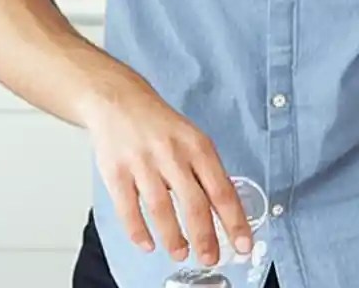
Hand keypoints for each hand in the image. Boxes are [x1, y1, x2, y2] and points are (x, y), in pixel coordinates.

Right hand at [78, 73, 252, 266]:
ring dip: (173, 238)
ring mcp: (141, 163)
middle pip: (193, 203)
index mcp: (196, 146)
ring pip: (161, 209)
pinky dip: (138, 231)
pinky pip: (128, 208)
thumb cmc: (158, 124)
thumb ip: (206, 172)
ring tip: (180, 253)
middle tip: (210, 258)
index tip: (242, 245)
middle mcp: (171, 154)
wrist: (116, 100)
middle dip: (205, 238)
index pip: (222, 190)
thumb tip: (226, 213)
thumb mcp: (191, 138)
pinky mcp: (116, 171)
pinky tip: (147, 243)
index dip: (234, 222)